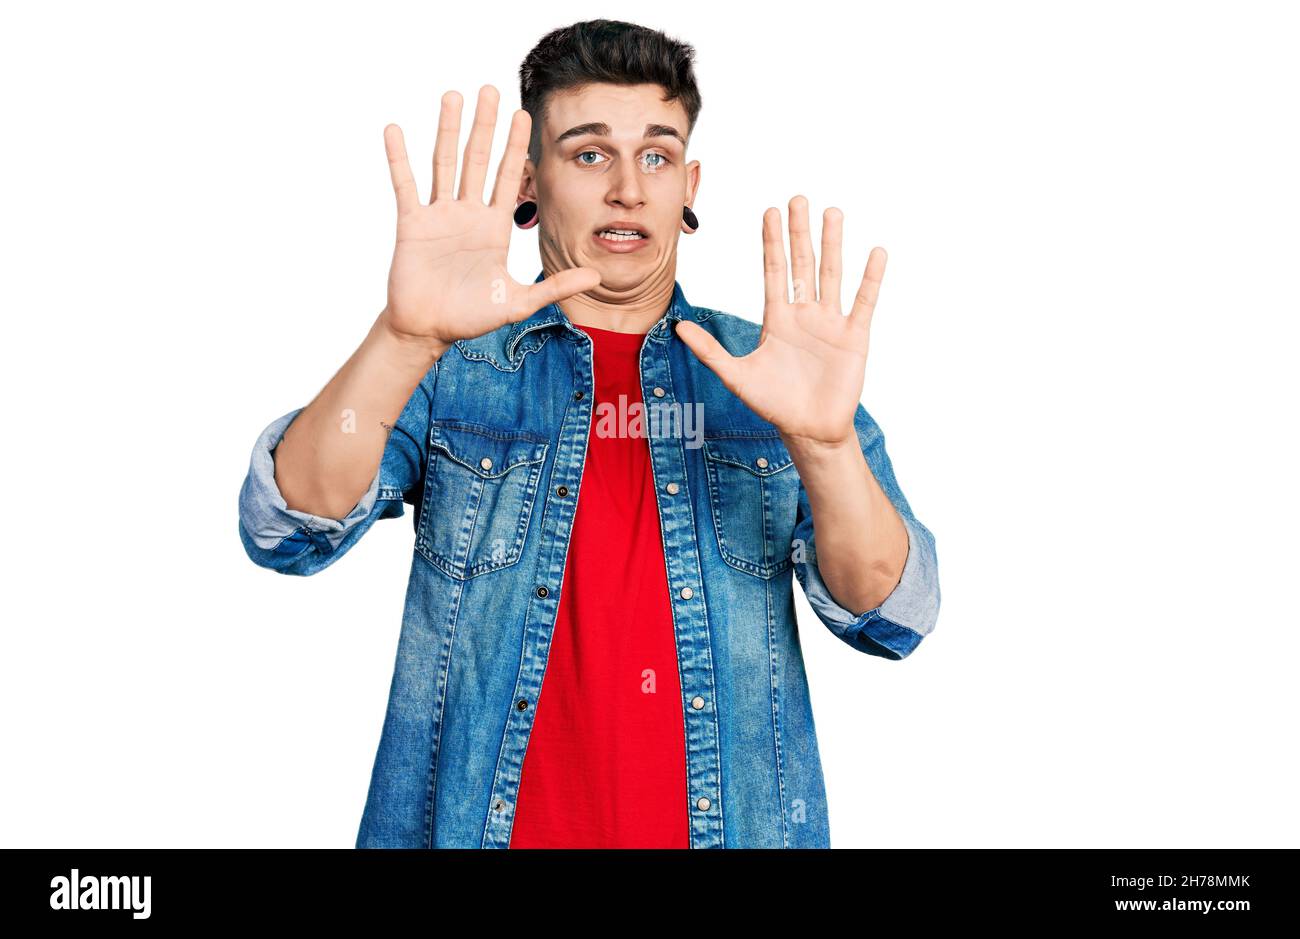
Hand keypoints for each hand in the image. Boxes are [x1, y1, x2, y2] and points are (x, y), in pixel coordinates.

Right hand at [379, 86, 600, 347]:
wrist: (429, 331)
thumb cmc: (470, 317)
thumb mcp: (519, 301)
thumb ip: (556, 286)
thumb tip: (598, 278)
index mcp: (494, 227)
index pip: (509, 177)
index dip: (516, 147)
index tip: (522, 114)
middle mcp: (468, 214)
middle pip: (478, 159)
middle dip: (485, 125)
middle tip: (490, 89)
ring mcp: (439, 216)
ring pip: (444, 163)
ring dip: (448, 129)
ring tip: (453, 95)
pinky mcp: (413, 224)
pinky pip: (405, 185)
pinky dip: (399, 158)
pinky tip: (395, 130)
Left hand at [674, 195, 885, 448]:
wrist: (809, 430)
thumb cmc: (774, 404)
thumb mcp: (736, 375)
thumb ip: (710, 349)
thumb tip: (677, 327)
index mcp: (777, 318)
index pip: (774, 270)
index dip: (771, 242)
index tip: (770, 211)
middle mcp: (804, 314)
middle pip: (802, 264)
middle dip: (800, 232)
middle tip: (798, 198)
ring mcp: (830, 323)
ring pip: (832, 274)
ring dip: (833, 244)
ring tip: (832, 213)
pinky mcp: (854, 336)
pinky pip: (864, 301)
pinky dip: (871, 278)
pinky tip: (876, 253)